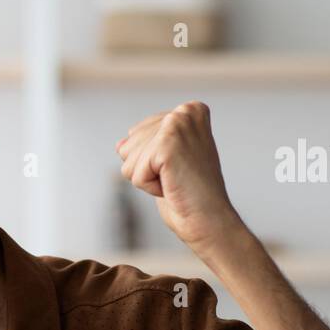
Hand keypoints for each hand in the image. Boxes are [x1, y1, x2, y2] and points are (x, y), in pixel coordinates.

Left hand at [115, 101, 246, 255]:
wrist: (209, 220)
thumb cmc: (190, 195)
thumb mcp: (165, 163)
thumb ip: (145, 147)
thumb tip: (119, 145)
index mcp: (189, 110)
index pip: (137, 134)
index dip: (152, 162)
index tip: (180, 170)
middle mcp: (184, 111)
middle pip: (129, 144)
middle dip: (146, 169)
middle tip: (177, 178)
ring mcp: (176, 124)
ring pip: (127, 157)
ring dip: (146, 178)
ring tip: (175, 181)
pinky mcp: (166, 144)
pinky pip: (132, 172)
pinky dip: (147, 186)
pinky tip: (172, 186)